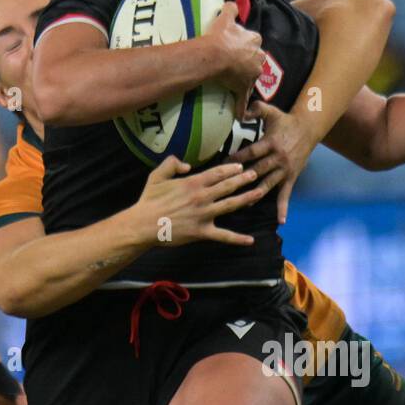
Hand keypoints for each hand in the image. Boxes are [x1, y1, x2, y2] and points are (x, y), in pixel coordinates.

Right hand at [129, 155, 264, 247]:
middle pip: (228, 186)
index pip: (217, 173)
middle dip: (243, 179)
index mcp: (193, 183)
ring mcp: (205, 215)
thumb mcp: (157, 175)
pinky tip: (250, 240)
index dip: (230, 169)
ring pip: (230, 204)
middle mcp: (202, 197)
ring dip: (247, 198)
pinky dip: (237, 239)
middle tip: (255, 174)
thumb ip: (172, 164)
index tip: (240, 166)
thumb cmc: (149, 200)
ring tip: (260, 192)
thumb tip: (187, 165)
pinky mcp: (203, 232)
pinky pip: (223, 236)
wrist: (144, 224)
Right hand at [206, 2, 264, 118]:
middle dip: (249, 61)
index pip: (254, 41)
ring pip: (252, 77)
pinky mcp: (243, 88)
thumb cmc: (219, 36)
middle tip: (235, 63)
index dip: (246, 43)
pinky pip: (244, 100)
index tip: (238, 45)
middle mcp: (257, 57)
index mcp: (253, 41)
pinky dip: (243, 108)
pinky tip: (241, 116)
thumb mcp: (225, 17)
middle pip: (257, 59)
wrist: (215, 54)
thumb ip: (230, 8)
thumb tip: (232, 2)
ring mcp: (251, 74)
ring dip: (246, 80)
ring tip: (234, 82)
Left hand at [238, 101, 315, 223]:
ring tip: (243, 204)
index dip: (238, 158)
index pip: (252, 152)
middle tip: (227, 187)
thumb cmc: (285, 121)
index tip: (223, 164)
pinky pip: (286, 194)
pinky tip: (281, 220)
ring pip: (268, 184)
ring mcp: (284, 170)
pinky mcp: (291, 178)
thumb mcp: (271, 111)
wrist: (308, 129)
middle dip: (243, 179)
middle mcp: (278, 158)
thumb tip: (242, 113)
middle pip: (258, 170)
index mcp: (271, 143)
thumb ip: (256, 109)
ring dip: (256, 194)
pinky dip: (283, 208)